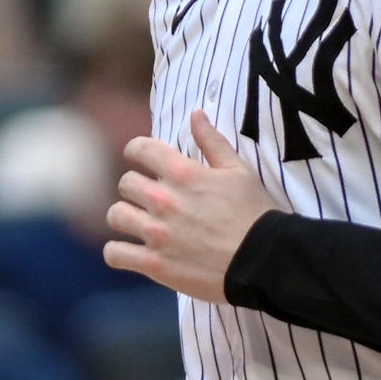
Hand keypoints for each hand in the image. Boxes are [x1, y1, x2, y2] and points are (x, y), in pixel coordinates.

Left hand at [105, 111, 280, 303]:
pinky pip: (115, 254)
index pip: (140, 149)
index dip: (136, 151)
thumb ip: (212, 142)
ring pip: (116, 216)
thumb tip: (196, 114)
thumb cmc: (254, 214)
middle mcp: (163, 200)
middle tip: (148, 198)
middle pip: (125, 183)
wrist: (265, 260)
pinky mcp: (154, 265)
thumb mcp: (239, 171)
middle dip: (135, 187)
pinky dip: (117, 252)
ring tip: (137, 223)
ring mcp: (156, 234)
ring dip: (124, 217)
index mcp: (182, 173)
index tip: (138, 158)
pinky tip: (128, 251)